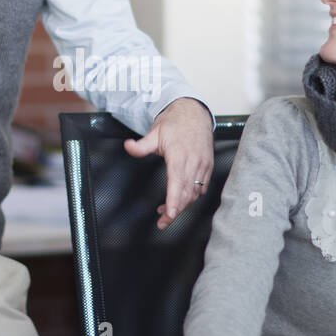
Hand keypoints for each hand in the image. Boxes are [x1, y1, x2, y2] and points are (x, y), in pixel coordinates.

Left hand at [123, 97, 214, 229]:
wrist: (194, 112)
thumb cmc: (174, 123)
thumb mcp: (154, 132)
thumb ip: (141, 145)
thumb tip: (128, 146)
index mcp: (179, 156)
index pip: (177, 183)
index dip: (174, 201)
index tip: (169, 214)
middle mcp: (194, 162)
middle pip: (186, 194)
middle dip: (175, 211)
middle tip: (162, 223)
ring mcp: (203, 165)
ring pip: (195, 193)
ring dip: (181, 205)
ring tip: (166, 211)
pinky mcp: (208, 167)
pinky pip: (202, 188)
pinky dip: (191, 197)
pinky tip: (180, 199)